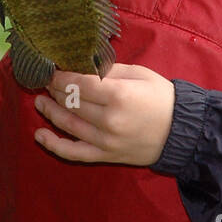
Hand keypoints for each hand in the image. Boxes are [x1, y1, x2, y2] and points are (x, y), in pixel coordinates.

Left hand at [33, 64, 175, 166]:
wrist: (182, 131)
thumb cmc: (161, 98)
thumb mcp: (138, 73)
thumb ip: (108, 70)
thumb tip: (81, 65)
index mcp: (118, 95)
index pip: (78, 84)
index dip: (60, 77)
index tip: (51, 70)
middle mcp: (109, 119)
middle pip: (71, 102)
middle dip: (54, 90)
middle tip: (46, 82)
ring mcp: (106, 141)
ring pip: (68, 125)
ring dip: (49, 111)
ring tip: (39, 101)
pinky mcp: (106, 156)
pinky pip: (74, 153)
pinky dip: (53, 145)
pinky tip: (39, 135)